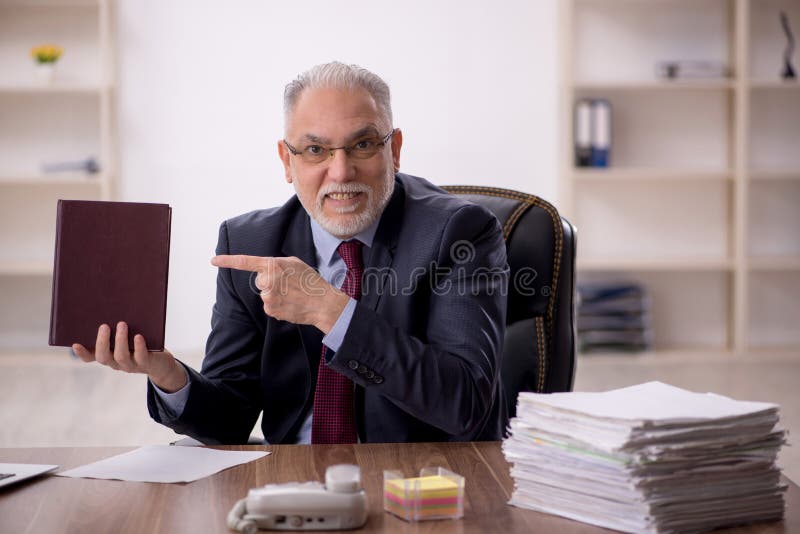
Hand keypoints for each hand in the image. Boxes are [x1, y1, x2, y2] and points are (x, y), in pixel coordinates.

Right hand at [72, 322, 186, 392]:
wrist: (161, 363)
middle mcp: (117, 362)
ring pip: (121, 356)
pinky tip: (138, 336)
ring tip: (122, 324)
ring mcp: (131, 365)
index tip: (75, 343)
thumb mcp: (126, 336)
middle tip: (104, 326)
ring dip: (120, 340)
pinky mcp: (146, 363)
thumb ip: (116, 326)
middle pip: (104, 357)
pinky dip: (139, 346)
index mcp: (109, 355)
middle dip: (102, 341)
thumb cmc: (141, 344)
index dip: (82, 353)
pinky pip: (141, 357)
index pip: (90, 357)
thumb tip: (109, 302)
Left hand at [211, 255, 349, 333]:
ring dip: (275, 295)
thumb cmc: (310, 281)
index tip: (214, 261)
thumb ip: (276, 264)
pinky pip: (269, 306)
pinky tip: (290, 304)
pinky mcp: (270, 310)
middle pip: (259, 281)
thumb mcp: (294, 263)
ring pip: (264, 294)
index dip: (228, 261)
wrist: (322, 303)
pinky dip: (277, 306)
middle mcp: (267, 280)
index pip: (245, 262)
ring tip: (291, 295)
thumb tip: (265, 271)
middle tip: (287, 285)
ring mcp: (268, 296)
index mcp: (272, 265)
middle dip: (270, 282)